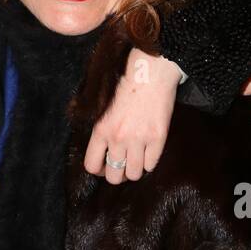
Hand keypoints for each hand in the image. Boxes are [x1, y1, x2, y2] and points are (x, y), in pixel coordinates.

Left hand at [84, 49, 181, 183]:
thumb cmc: (125, 87)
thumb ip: (102, 132)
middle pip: (114, 176)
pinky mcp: (158, 138)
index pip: (92, 166)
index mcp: (101, 130)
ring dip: (135, 169)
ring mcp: (139, 140)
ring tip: (136, 159)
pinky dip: (150, 161)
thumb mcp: (104, 109)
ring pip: (134, 174)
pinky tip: (149, 151)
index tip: (104, 166)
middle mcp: (118, 138)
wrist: (149, 73)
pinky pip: (152, 165)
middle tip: (122, 165)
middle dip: (117, 174)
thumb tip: (103, 155)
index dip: (98, 170)